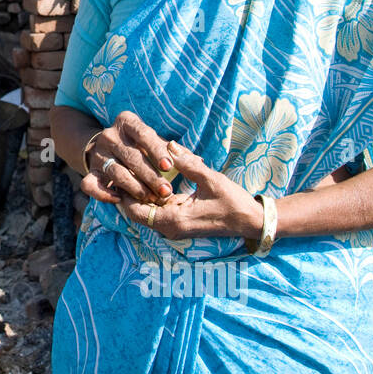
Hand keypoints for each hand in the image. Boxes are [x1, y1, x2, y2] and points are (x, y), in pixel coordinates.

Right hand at [80, 110, 175, 205]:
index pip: (143, 134)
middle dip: (150, 176)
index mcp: (127, 122)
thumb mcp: (155, 142)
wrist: (108, 148)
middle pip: (131, 156)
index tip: (169, 167)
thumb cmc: (141, 146)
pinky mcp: (90, 171)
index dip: (156, 151)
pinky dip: (103, 194)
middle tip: (166, 191)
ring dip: (135, 188)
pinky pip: (90, 184)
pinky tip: (119, 199)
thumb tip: (197, 161)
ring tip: (151, 198)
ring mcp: (98, 154)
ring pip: (116, 172)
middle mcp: (110, 135)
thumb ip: (174, 151)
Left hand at [118, 142, 263, 242]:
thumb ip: (188, 164)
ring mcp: (175, 227)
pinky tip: (152, 178)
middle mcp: (170, 228)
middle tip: (125, 167)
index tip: (121, 172)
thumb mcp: (211, 179)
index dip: (125, 193)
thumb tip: (170, 146)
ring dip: (142, 193)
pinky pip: (158, 210)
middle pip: (138, 212)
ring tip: (135, 170)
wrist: (251, 221)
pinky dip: (153, 196)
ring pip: (147, 211)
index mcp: (174, 220)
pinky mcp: (180, 223)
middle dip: (131, 191)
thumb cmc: (233, 202)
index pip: (136, 211)